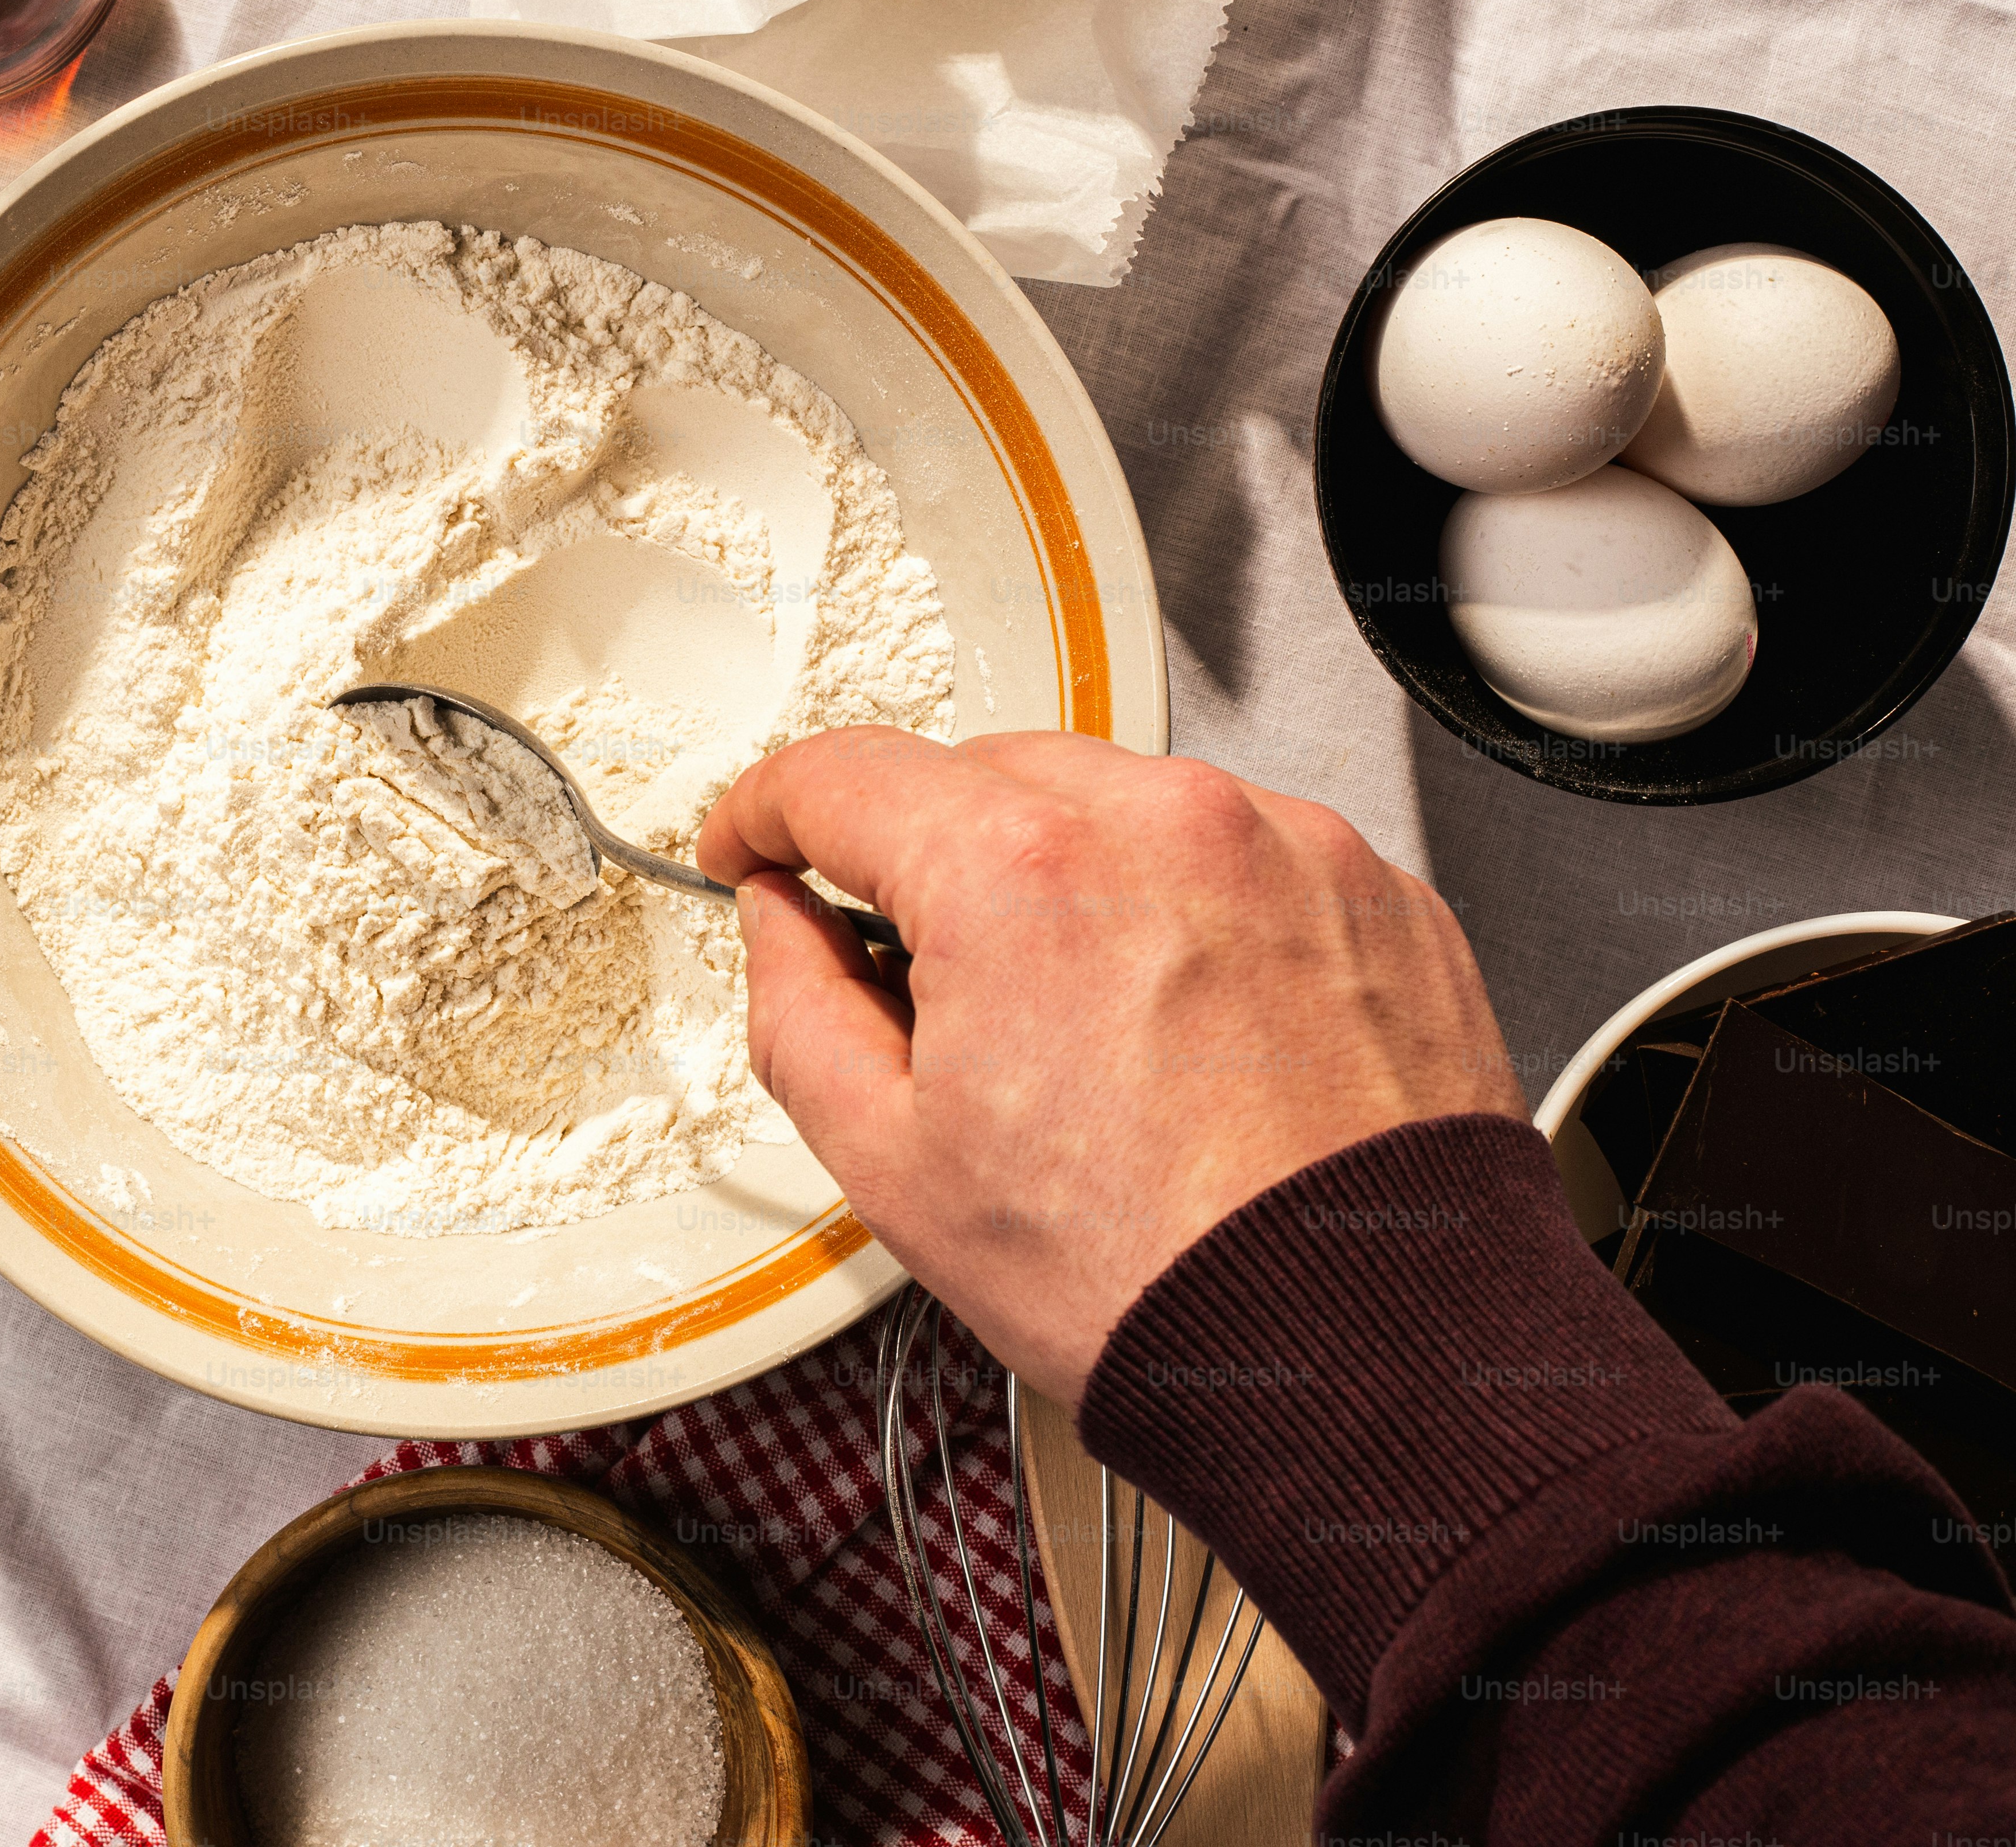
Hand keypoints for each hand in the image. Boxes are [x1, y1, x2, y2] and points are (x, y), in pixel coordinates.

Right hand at [697, 730, 1522, 1404]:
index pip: (842, 773)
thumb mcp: (893, 1165)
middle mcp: (1162, 825)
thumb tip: (785, 925)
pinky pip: (1238, 849)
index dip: (768, 812)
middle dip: (927, 854)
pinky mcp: (1372, 889)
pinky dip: (1189, 906)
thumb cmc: (1149, 1279)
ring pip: (1118, 802)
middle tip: (927, 979)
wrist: (1364, 1359)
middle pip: (983, 774)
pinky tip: (1185, 1022)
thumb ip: (799, 1009)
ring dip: (1068, 874)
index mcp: (1018, 876)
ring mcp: (1285, 846)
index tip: (760, 846)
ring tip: (1082, 1023)